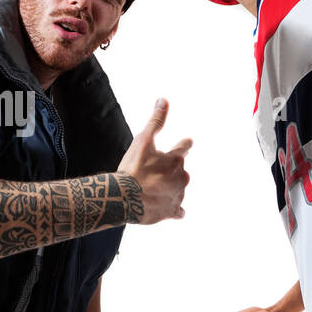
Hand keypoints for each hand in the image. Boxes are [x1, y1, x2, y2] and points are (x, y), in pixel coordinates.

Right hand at [116, 98, 190, 223]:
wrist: (124, 198)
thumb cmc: (133, 168)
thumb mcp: (143, 140)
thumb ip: (156, 121)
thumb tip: (164, 99)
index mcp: (176, 159)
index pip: (185, 146)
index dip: (183, 144)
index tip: (187, 143)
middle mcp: (181, 177)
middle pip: (182, 170)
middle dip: (173, 170)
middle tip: (159, 171)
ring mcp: (178, 195)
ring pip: (179, 189)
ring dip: (171, 187)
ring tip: (156, 189)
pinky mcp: (171, 211)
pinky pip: (178, 211)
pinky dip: (175, 209)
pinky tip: (169, 209)